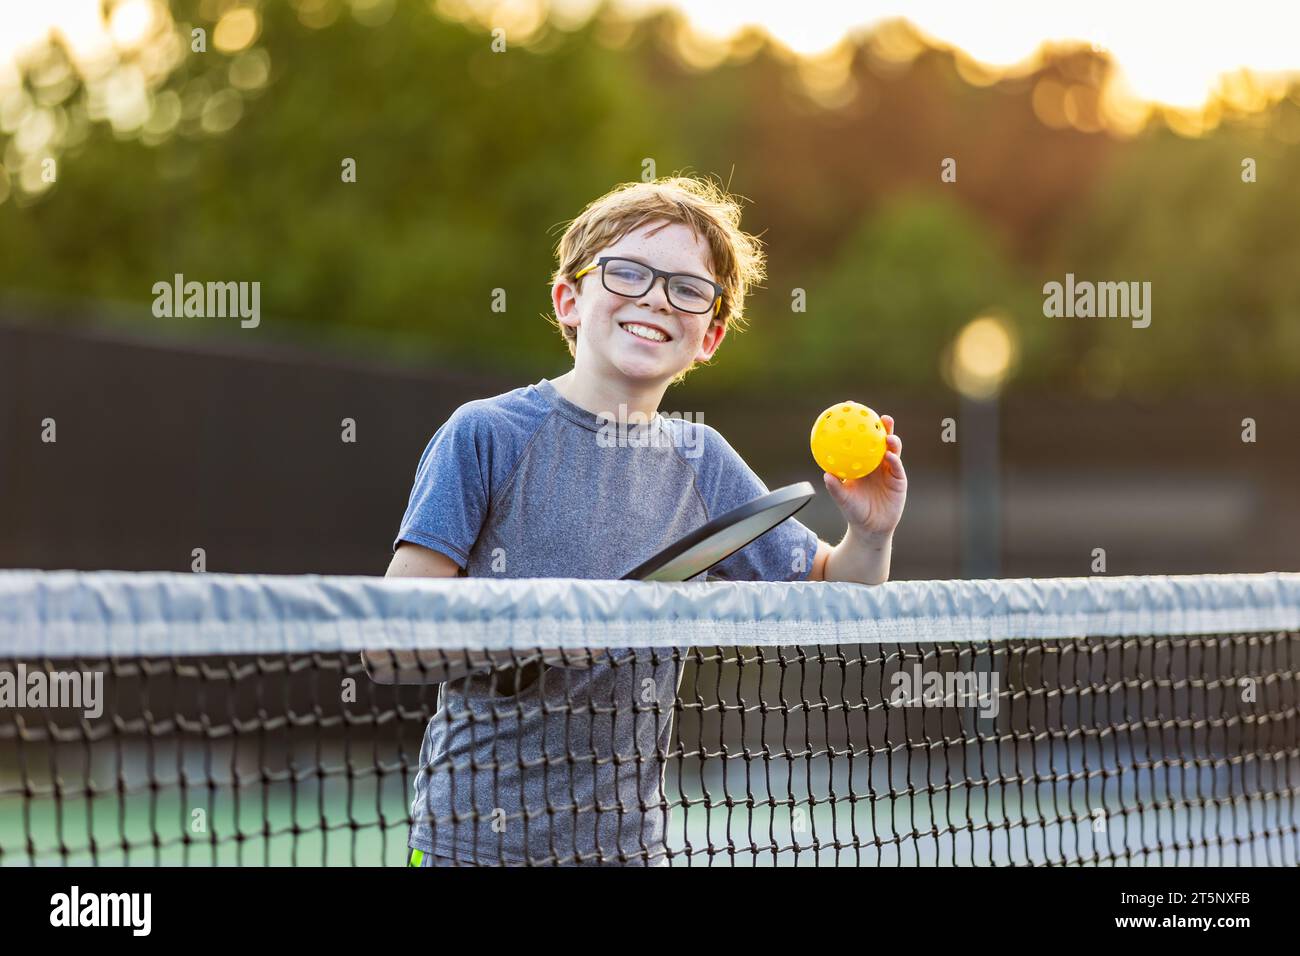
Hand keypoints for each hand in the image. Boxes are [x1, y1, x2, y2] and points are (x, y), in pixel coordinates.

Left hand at [821, 414, 906, 539]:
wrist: (870, 528)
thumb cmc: (854, 511)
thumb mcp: (843, 498)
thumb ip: (836, 487)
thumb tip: (826, 474)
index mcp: (862, 462)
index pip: (861, 439)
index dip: (858, 424)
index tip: (851, 408)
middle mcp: (877, 463)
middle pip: (880, 440)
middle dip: (881, 426)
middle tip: (877, 416)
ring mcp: (890, 470)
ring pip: (892, 451)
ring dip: (891, 441)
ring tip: (887, 436)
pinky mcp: (899, 481)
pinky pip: (897, 468)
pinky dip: (894, 461)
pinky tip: (890, 456)